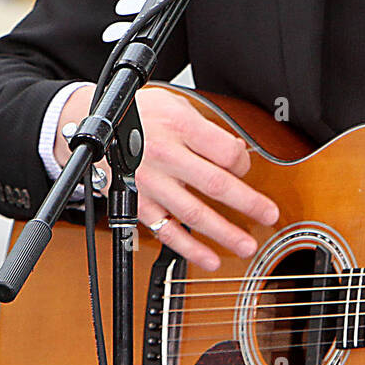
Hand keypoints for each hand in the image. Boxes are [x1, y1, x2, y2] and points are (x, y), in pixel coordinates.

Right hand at [55, 84, 278, 271]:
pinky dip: (189, 248)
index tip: (247, 168)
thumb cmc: (141, 114)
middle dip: (248, 203)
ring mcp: (150, 183)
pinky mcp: (138, 203)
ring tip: (247, 245)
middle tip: (269, 214)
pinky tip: (209, 258)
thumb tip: (237, 153)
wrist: (94, 126)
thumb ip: (206, 129)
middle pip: (214, 184)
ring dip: (223, 233)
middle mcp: (164, 155)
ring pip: (193, 213)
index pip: (224, 151)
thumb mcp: (176, 105)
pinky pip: (166, 230)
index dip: (244, 163)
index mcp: (178, 126)